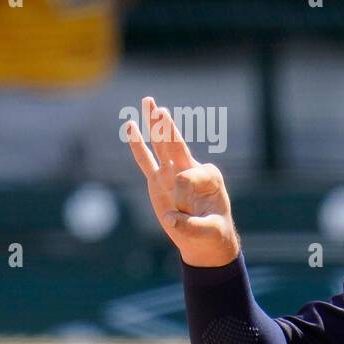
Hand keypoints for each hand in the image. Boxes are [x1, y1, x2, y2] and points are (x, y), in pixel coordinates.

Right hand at [126, 96, 240, 267]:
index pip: (187, 177)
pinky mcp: (159, 182)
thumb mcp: (209, 232)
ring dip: (155, 125)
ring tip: (149, 102)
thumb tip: (170, 219)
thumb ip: (191, 226)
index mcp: (209, 178)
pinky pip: (146, 161)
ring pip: (161, 146)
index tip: (183, 215)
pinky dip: (138, 144)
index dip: (181, 197)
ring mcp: (173, 174)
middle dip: (167, 128)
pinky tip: (131, 126)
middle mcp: (191, 170)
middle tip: (159, 108)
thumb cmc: (212, 235)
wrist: (204, 241)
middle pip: (175, 144)